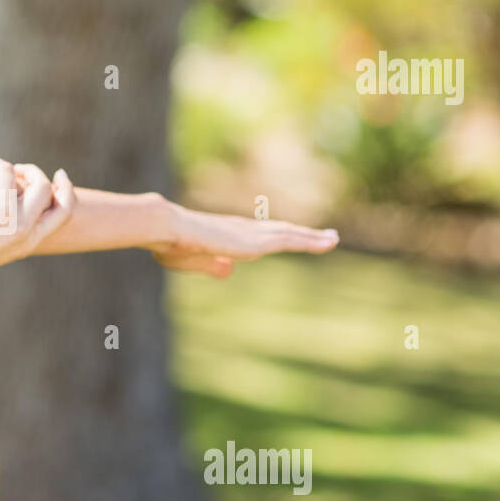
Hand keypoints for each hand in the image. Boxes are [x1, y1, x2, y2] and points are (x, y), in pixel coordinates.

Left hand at [0, 153, 75, 273]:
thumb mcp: (2, 250)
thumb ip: (18, 229)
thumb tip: (22, 197)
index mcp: (29, 240)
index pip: (64, 210)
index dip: (65, 188)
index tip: (58, 174)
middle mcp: (20, 224)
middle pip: (41, 185)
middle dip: (31, 170)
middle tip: (15, 168)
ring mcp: (1, 208)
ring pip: (8, 170)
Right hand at [147, 206, 338, 278]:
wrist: (166, 229)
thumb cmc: (170, 244)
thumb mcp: (193, 261)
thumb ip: (213, 266)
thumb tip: (229, 272)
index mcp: (229, 234)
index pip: (262, 235)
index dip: (281, 236)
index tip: (295, 238)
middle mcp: (244, 230)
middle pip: (282, 231)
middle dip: (304, 235)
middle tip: (328, 236)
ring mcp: (251, 234)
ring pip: (290, 235)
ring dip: (313, 237)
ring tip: (333, 239)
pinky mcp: (255, 242)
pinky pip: (290, 240)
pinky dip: (310, 241)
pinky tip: (326, 243)